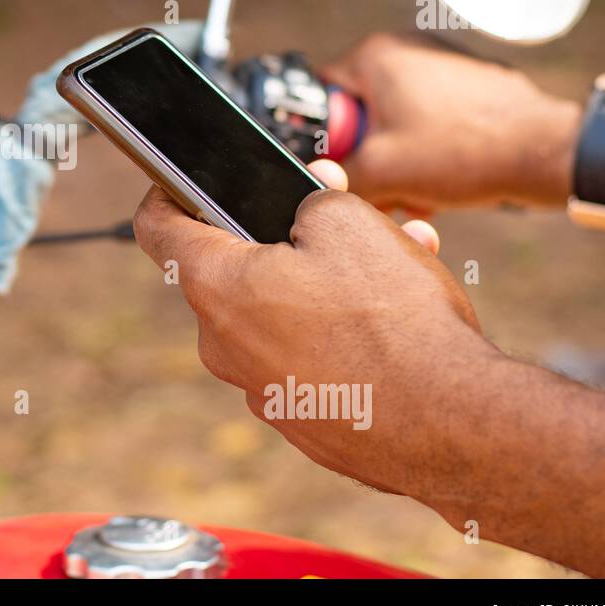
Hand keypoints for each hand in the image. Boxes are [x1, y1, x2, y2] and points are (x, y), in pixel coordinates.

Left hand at [133, 178, 495, 500]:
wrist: (447, 424)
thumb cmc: (391, 320)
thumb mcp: (347, 221)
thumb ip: (310, 201)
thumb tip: (308, 211)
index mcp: (216, 287)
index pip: (157, 228)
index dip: (167, 193)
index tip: (182, 181)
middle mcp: (224, 344)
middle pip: (235, 270)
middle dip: (282, 236)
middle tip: (333, 212)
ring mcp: (261, 389)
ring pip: (284, 313)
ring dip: (327, 281)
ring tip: (395, 259)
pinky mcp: (302, 421)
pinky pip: (311, 357)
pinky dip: (343, 331)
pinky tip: (397, 317)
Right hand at [321, 33, 581, 211]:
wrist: (544, 151)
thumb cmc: (466, 150)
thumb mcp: (382, 172)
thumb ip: (337, 177)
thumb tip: (322, 183)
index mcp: (376, 55)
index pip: (320, 97)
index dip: (328, 140)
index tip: (347, 167)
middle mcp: (406, 48)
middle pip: (360, 113)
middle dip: (368, 157)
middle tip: (383, 189)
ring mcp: (440, 63)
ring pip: (395, 121)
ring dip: (397, 161)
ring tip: (415, 193)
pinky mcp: (465, 83)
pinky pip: (426, 120)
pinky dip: (425, 151)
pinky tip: (440, 183)